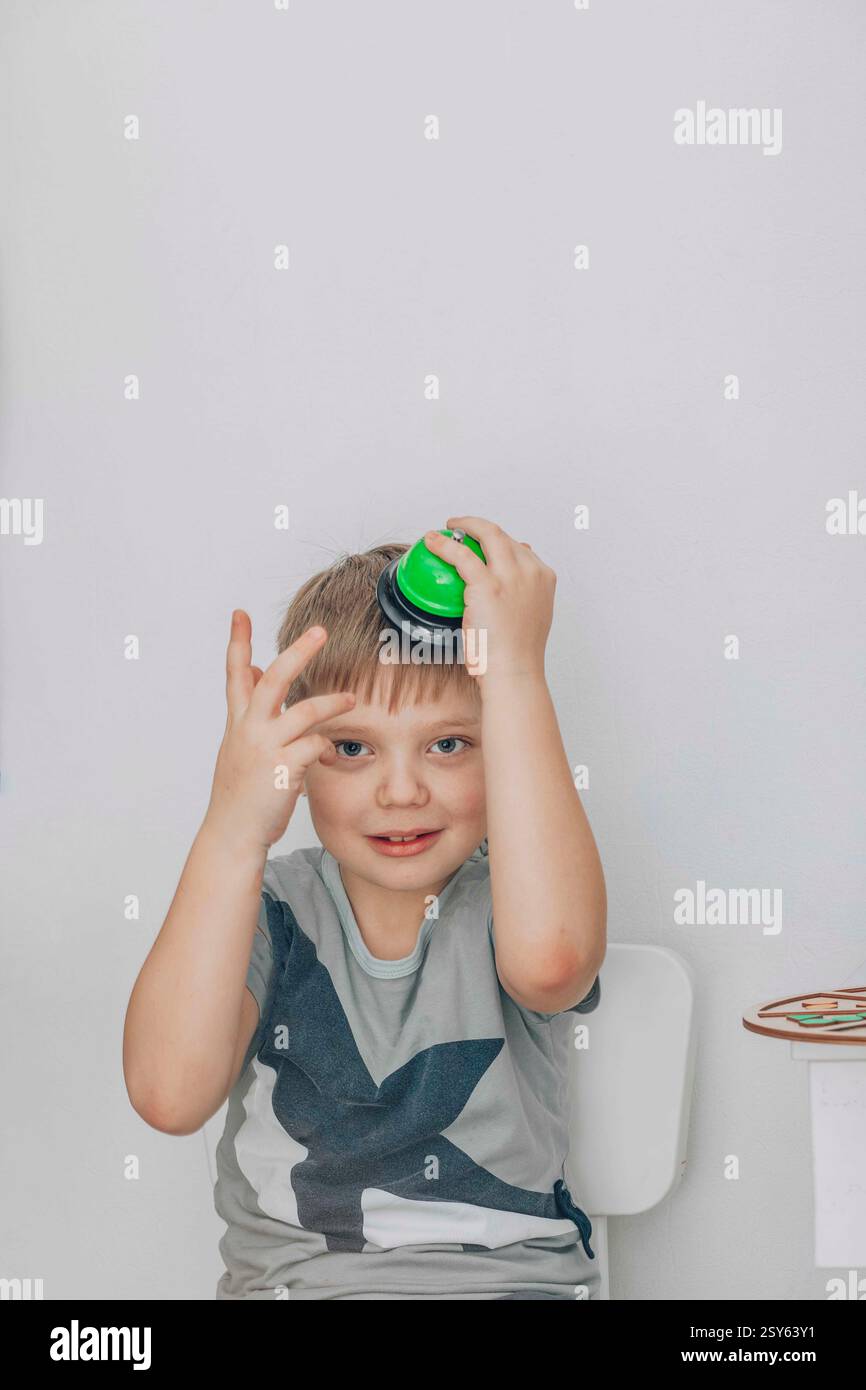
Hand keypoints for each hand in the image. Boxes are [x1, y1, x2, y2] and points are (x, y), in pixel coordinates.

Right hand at [203, 612, 354, 849]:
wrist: (234, 832)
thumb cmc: (242, 791)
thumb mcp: (240, 745)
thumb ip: (250, 708)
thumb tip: (258, 669)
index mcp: (239, 722)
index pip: (236, 674)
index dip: (238, 642)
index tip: (240, 613)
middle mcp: (249, 730)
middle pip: (274, 680)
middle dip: (297, 653)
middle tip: (319, 631)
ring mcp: (266, 748)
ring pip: (304, 711)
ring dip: (331, 703)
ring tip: (351, 698)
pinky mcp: (283, 769)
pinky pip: (315, 745)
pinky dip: (326, 746)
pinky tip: (330, 754)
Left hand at [422, 516, 554, 684]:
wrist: (515, 671)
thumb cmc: (518, 653)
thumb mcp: (529, 617)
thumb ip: (522, 596)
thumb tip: (508, 584)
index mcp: (544, 578)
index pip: (520, 548)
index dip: (499, 542)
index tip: (485, 544)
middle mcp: (531, 571)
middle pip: (503, 536)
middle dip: (481, 528)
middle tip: (462, 529)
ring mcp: (510, 576)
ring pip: (487, 535)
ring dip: (465, 525)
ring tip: (449, 528)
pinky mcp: (488, 584)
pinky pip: (462, 554)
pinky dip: (445, 544)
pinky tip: (433, 541)